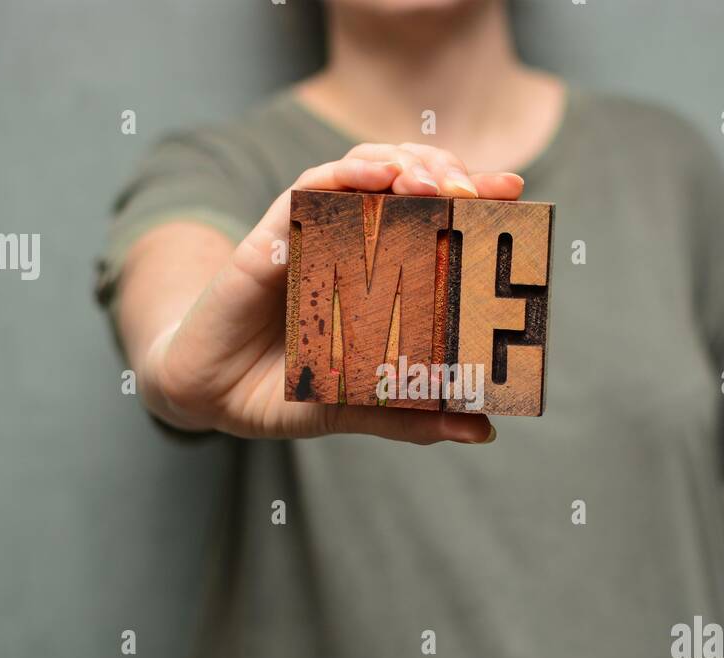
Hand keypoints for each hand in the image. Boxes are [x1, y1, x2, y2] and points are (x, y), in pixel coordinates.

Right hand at [136, 142, 524, 443]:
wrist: (210, 397)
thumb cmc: (286, 389)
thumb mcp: (358, 404)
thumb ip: (415, 413)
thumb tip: (484, 428)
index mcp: (378, 270)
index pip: (434, 215)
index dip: (473, 197)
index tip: (513, 193)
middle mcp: (349, 241)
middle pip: (406, 179)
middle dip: (446, 171)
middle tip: (474, 190)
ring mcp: (310, 234)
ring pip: (361, 170)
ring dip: (400, 163)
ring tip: (432, 178)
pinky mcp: (268, 238)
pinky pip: (306, 191)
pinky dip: (341, 175)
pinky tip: (372, 174)